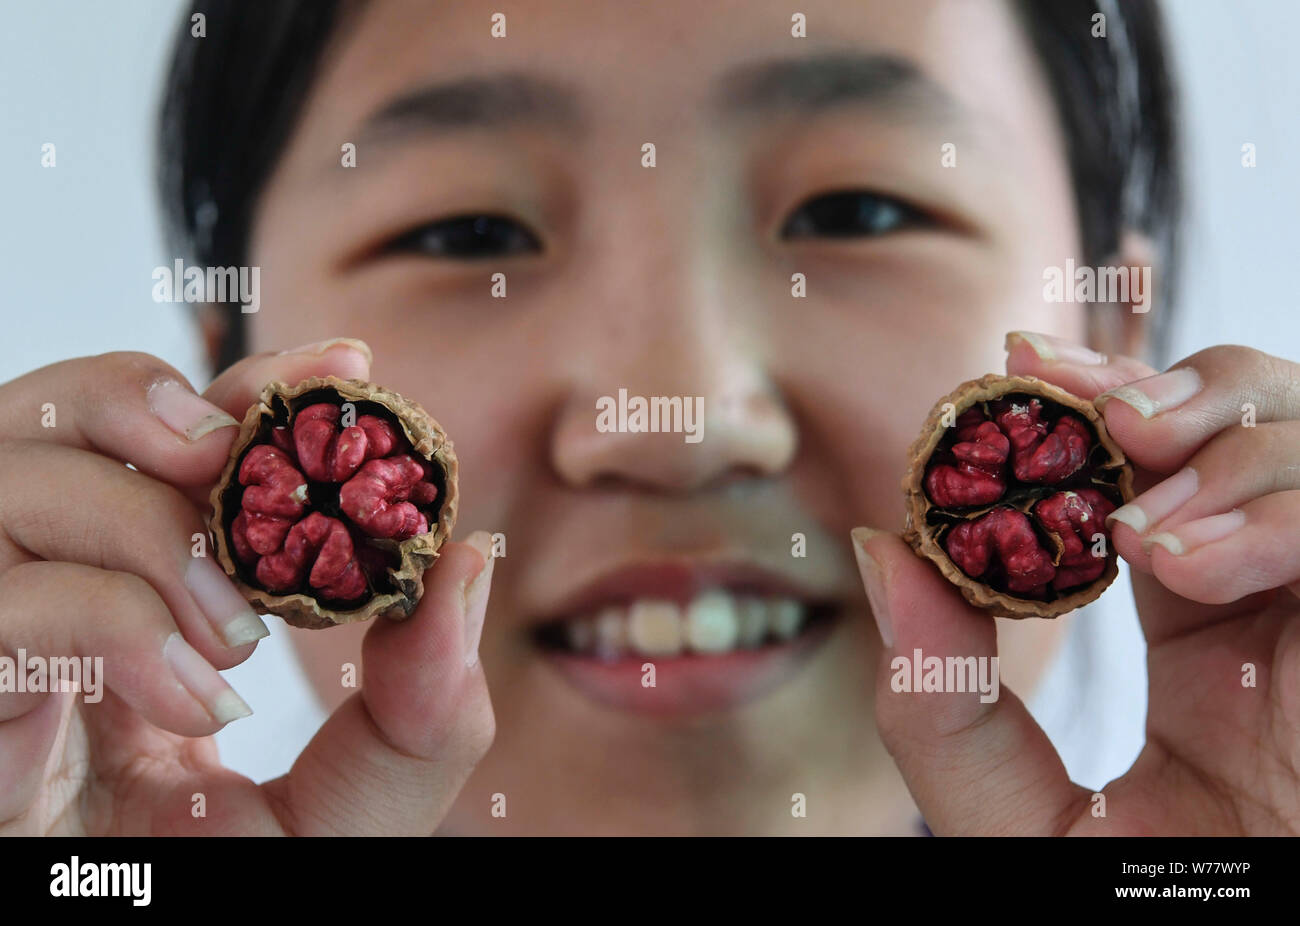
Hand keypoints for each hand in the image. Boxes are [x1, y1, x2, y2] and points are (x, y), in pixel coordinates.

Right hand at [0, 341, 494, 833]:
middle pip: (56, 415)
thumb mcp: (357, 804)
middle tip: (241, 464)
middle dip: (155, 406)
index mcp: (143, 596)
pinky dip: (107, 621)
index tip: (354, 366)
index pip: (175, 436)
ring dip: (141, 521)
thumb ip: (426, 705)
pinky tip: (195, 696)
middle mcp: (48, 596)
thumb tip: (471, 563)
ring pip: (8, 479)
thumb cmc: (228, 888)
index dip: (255, 383)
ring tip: (237, 629)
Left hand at [853, 332, 1299, 834]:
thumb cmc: (1155, 910)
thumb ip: (936, 702)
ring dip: (1221, 447)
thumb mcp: (1014, 818)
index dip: (1089, 406)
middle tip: (1084, 404)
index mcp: (1203, 630)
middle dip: (1167, 392)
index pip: (1154, 474)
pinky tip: (1186, 566)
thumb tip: (877, 550)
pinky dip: (1280, 512)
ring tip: (1140, 529)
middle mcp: (1280, 604)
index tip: (1012, 363)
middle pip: (1246, 425)